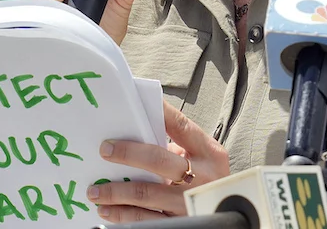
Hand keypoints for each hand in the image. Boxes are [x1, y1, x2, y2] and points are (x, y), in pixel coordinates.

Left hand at [88, 101, 231, 222]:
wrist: (230, 214)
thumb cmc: (206, 181)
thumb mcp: (200, 159)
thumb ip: (176, 146)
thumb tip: (136, 131)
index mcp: (210, 154)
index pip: (181, 126)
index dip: (158, 114)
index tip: (128, 109)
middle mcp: (203, 177)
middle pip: (159, 160)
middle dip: (128, 153)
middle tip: (105, 150)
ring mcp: (190, 203)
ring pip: (147, 194)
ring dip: (117, 191)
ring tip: (96, 190)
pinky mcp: (180, 223)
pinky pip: (146, 220)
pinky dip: (123, 215)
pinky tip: (107, 211)